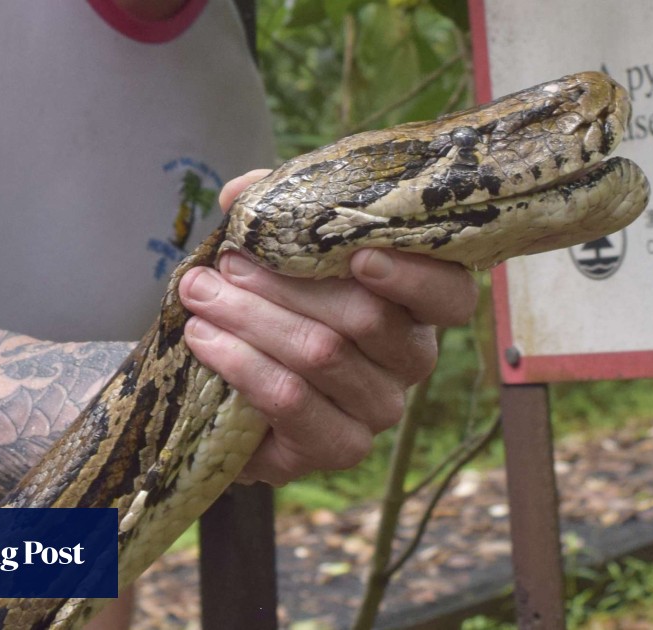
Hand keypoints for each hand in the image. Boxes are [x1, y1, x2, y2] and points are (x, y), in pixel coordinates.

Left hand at [180, 170, 477, 485]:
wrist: (231, 392)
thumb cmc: (272, 307)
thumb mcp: (276, 254)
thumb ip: (270, 215)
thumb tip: (242, 192)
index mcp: (416, 306)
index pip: (450, 294)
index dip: (414, 275)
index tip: (359, 254)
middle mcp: (411, 361)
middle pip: (366, 318)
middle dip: (285, 283)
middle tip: (227, 264)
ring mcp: (378, 410)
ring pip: (321, 355)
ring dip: (251, 318)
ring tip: (201, 295)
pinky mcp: (336, 448)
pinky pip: (289, 401)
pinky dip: (240, 363)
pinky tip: (204, 339)